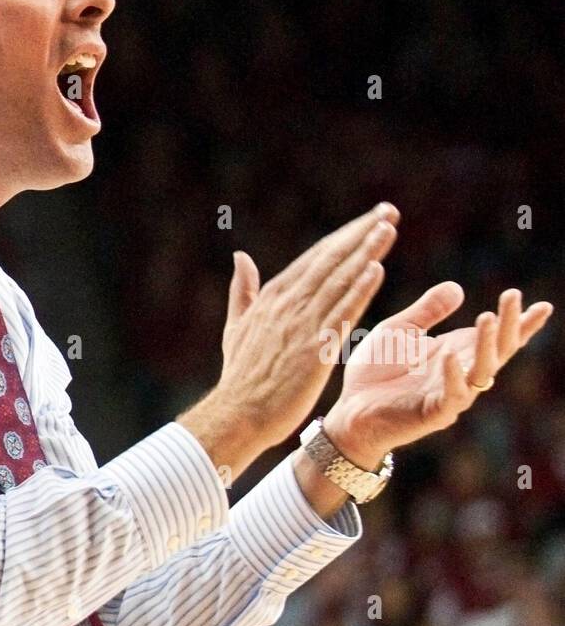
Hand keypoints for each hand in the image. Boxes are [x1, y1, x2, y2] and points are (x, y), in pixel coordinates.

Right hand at [179, 203, 398, 480]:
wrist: (238, 414)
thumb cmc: (239, 377)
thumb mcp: (236, 327)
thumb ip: (242, 291)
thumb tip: (240, 257)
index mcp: (272, 297)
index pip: (315, 258)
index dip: (344, 236)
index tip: (368, 219)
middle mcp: (288, 304)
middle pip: (330, 260)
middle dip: (361, 233)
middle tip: (389, 211)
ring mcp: (301, 325)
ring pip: (339, 281)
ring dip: (365, 252)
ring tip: (389, 228)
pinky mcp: (314, 348)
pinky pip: (341, 314)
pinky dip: (358, 290)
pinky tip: (376, 270)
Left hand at [324, 284, 553, 467]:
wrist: (349, 410)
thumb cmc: (375, 372)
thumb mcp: (399, 331)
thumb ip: (427, 311)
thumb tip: (458, 288)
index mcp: (457, 352)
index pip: (497, 337)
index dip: (521, 323)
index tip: (542, 305)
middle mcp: (461, 374)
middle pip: (498, 351)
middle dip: (509, 324)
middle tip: (512, 296)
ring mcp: (449, 395)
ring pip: (481, 372)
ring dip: (486, 345)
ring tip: (487, 317)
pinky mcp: (432, 414)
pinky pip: (451, 396)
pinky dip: (454, 376)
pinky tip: (452, 355)